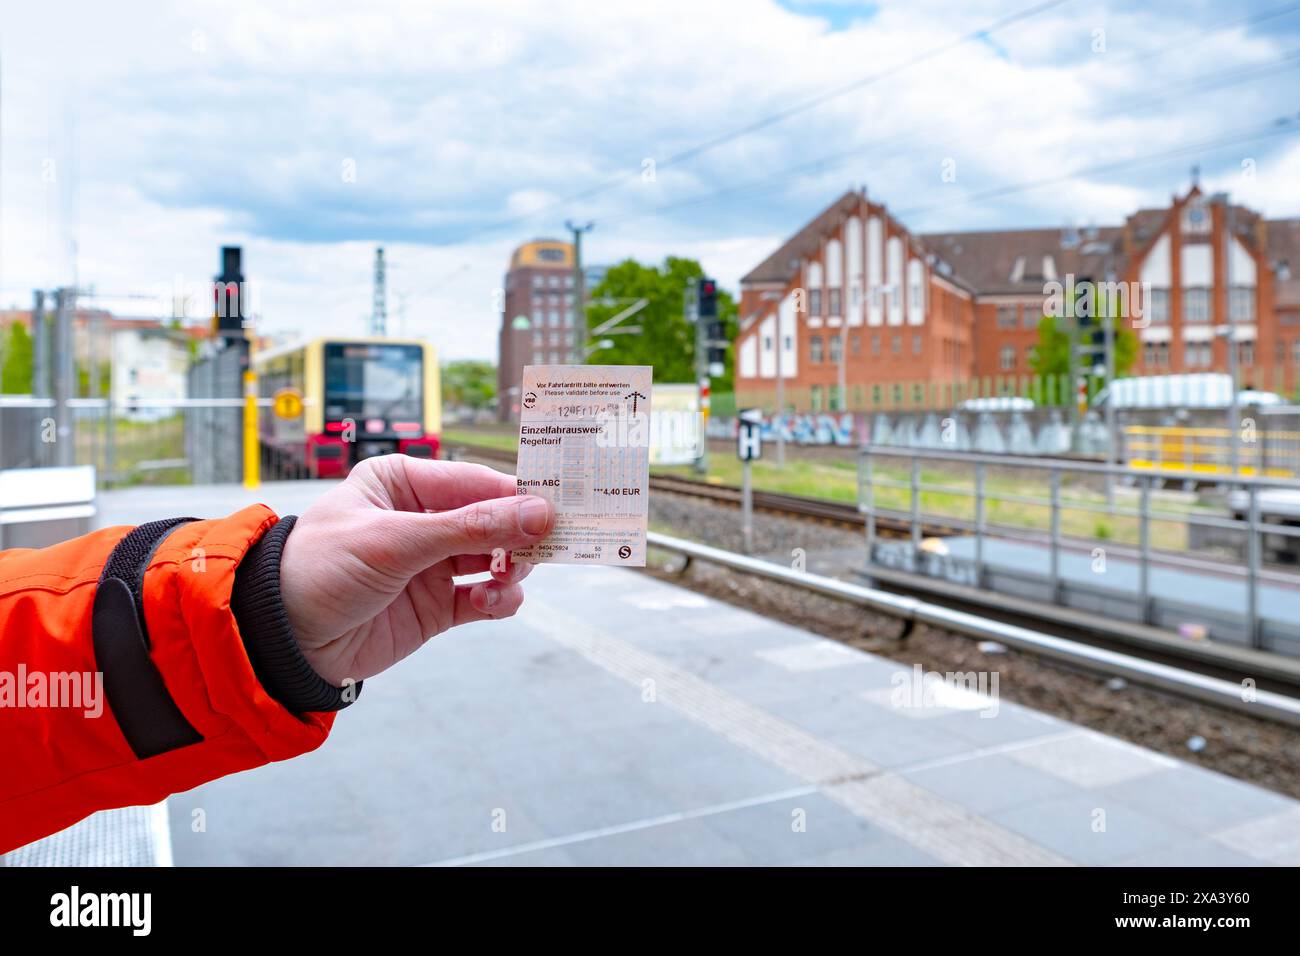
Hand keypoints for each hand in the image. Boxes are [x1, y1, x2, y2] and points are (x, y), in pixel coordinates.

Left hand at [277, 455, 553, 686]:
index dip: (519, 494)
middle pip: (494, 520)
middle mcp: (422, 519)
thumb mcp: (396, 541)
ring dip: (512, 569)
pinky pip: (484, 598)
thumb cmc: (320, 569)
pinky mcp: (436, 607)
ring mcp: (431, 565)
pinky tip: (494, 603)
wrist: (281, 642)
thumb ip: (471, 529)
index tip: (559, 506)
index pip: (477, 481)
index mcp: (404, 483)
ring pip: (496, 560)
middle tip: (544, 548)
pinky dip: (499, 600)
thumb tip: (538, 513)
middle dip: (520, 535)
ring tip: (508, 579)